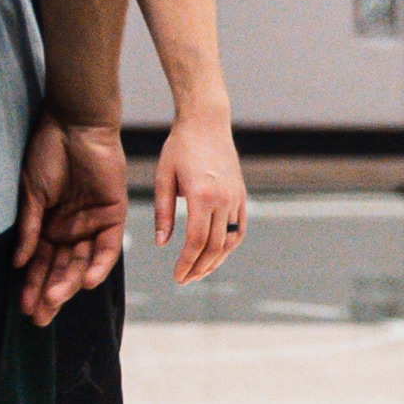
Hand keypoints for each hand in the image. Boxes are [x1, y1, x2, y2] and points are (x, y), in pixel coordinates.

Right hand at [14, 115, 127, 323]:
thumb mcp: (30, 194)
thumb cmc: (46, 153)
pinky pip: (108, 247)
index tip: (24, 307)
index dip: (32, 285)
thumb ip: (28, 228)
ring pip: (82, 262)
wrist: (73, 124)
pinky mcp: (113, 214)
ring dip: (69, 283)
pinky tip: (87, 282)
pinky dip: (99, 264)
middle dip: (49, 293)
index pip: (40, 264)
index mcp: (46, 226)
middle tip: (39, 317)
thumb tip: (17, 264)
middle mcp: (69, 229)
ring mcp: (91, 223)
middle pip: (61, 269)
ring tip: (54, 300)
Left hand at [155, 103, 246, 285]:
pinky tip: (217, 254)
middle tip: (184, 280)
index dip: (187, 263)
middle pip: (214, 246)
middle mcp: (223, 199)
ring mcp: (235, 197)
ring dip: (216, 261)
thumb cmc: (180, 147)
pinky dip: (229, 245)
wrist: (207, 123)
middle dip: (200, 268)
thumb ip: (163, 212)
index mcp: (202, 195)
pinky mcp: (241, 194)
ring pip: (230, 241)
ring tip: (200, 273)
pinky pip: (240, 228)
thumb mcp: (163, 177)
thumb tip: (162, 244)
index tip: (176, 277)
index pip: (196, 241)